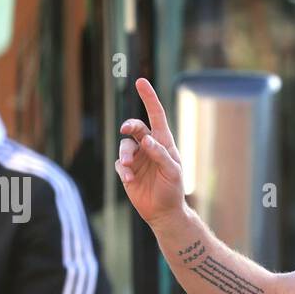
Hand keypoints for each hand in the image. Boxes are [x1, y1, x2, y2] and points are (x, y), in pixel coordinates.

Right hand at [116, 77, 186, 227]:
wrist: (164, 211)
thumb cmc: (173, 189)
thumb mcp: (173, 171)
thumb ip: (160, 154)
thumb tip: (146, 140)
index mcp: (163, 142)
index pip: (156, 115)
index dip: (148, 98)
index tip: (140, 82)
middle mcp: (148, 146)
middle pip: (135, 127)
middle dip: (130, 126)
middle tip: (127, 129)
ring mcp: (137, 158)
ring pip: (124, 146)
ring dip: (126, 155)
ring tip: (130, 169)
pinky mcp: (127, 171)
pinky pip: (120, 164)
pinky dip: (124, 169)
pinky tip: (130, 179)